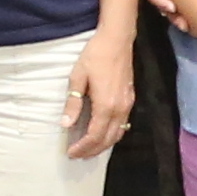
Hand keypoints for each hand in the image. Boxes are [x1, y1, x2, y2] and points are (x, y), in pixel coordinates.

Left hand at [64, 34, 135, 158]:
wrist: (117, 39)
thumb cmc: (95, 55)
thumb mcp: (78, 77)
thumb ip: (73, 102)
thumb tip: (66, 124)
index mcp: (106, 105)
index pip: (94, 135)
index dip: (82, 147)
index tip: (71, 152)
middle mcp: (120, 109)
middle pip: (108, 139)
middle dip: (93, 150)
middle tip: (78, 155)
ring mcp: (127, 104)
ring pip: (118, 134)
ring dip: (104, 145)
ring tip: (89, 149)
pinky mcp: (130, 99)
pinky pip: (123, 124)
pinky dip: (113, 134)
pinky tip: (103, 134)